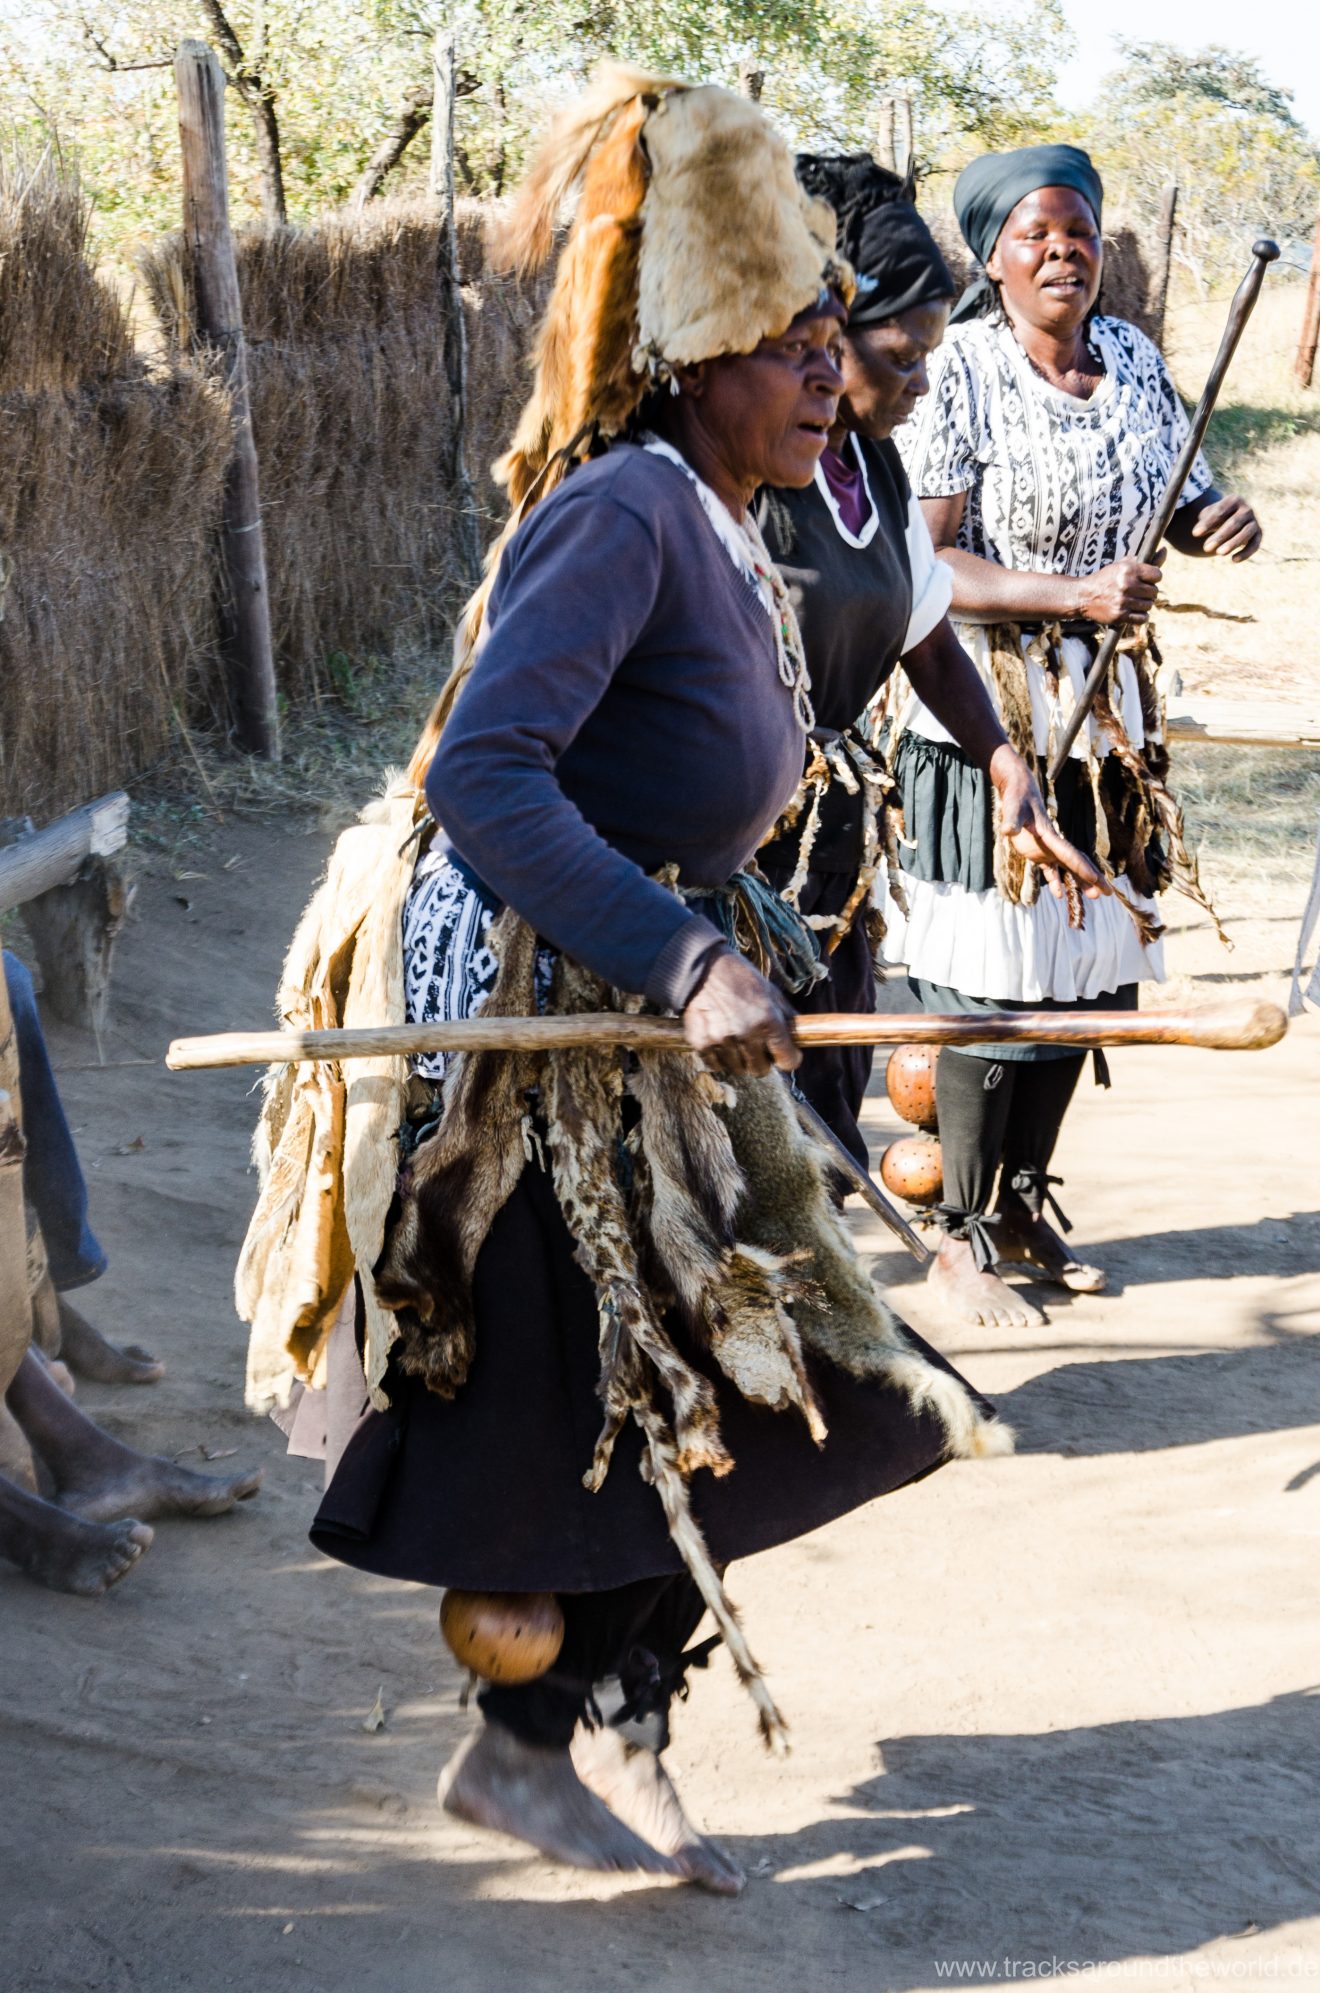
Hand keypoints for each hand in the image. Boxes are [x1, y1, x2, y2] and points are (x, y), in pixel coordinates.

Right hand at [682, 952, 800, 1076]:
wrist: (703, 965)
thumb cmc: (740, 977)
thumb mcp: (771, 992)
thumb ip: (786, 1017)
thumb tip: (800, 1037)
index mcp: (769, 1020)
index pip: (787, 1060)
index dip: (787, 1058)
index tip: (783, 1055)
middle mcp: (746, 1033)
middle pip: (760, 1070)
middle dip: (761, 1061)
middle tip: (755, 1047)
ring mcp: (722, 1040)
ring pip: (737, 1069)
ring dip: (738, 1059)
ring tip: (734, 1039)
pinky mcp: (701, 1042)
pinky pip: (714, 1065)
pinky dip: (718, 1058)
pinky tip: (718, 1041)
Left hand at [990, 746, 1107, 900]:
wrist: (1019, 790)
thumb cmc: (1016, 798)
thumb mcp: (1013, 807)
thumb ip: (1011, 819)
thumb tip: (1008, 830)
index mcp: (1049, 835)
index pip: (1069, 854)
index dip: (1081, 868)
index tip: (1096, 879)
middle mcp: (1052, 844)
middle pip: (1077, 863)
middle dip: (1092, 878)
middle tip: (1108, 893)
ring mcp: (1047, 848)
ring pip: (1068, 868)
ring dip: (1080, 882)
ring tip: (1095, 896)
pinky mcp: (1038, 851)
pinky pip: (1050, 869)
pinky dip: (1055, 881)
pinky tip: (1060, 895)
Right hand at [1075, 554, 1164, 624]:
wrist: (1084, 596)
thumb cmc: (1106, 579)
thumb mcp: (1123, 565)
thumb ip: (1145, 560)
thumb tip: (1165, 550)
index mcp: (1128, 569)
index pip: (1157, 575)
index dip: (1153, 578)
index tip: (1146, 580)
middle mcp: (1126, 585)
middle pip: (1154, 591)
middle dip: (1148, 592)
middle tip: (1138, 592)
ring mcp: (1123, 601)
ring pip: (1149, 605)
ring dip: (1143, 604)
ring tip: (1134, 601)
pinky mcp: (1119, 616)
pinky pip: (1143, 618)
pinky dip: (1140, 616)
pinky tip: (1133, 611)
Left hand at [1188, 492, 1261, 560]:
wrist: (1233, 518)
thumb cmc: (1218, 517)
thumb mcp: (1209, 515)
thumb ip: (1203, 521)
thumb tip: (1196, 532)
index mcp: (1234, 500)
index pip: (1220, 511)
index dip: (1208, 523)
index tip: (1195, 534)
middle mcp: (1247, 509)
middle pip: (1234, 523)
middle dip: (1220, 536)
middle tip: (1206, 548)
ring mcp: (1254, 521)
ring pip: (1246, 533)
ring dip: (1233, 543)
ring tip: (1219, 553)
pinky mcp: (1259, 534)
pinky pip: (1255, 544)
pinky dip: (1246, 553)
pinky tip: (1234, 560)